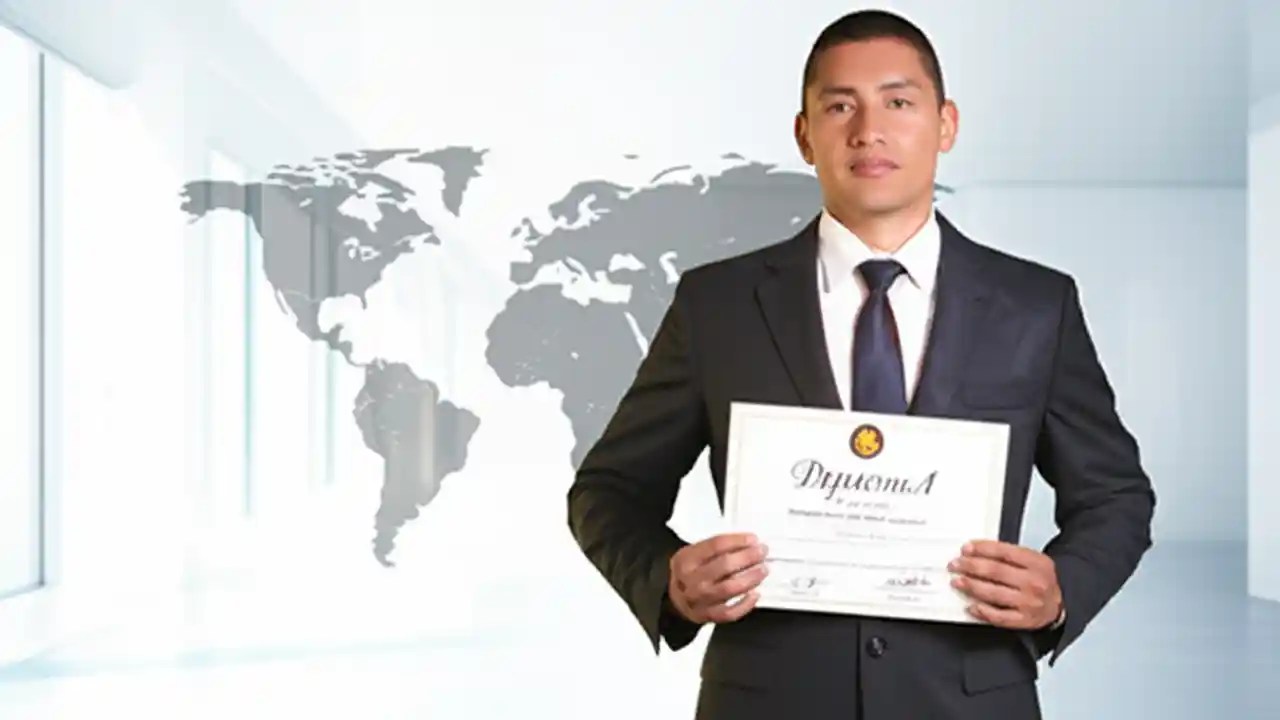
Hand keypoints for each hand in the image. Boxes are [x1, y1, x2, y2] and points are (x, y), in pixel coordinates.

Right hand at [667, 533, 768, 623]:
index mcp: (685, 559)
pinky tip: (755, 594)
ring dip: (750, 578)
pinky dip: (745, 604)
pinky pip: (729, 612)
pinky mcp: (707, 616)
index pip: (715, 545)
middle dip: (747, 557)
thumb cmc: (690, 573)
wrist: (676, 599)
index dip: (738, 541)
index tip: (753, 539)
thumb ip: (717, 548)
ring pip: (729, 588)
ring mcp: (698, 600)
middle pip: (724, 565)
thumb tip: (748, 544)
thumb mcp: (694, 554)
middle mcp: (690, 580)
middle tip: (761, 552)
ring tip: (762, 570)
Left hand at [948, 540, 1062, 629]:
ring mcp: (1029, 603)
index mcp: (1037, 563)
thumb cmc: (1040, 580)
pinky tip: (970, 606)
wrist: (1060, 605)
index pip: (1004, 552)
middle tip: (955, 564)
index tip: (966, 548)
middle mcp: (1034, 583)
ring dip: (971, 586)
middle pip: (996, 572)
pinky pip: (999, 617)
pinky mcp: (1024, 621)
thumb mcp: (1033, 561)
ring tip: (957, 581)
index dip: (982, 549)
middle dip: (971, 566)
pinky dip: (982, 611)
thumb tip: (975, 551)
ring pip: (994, 593)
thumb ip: (1009, 555)